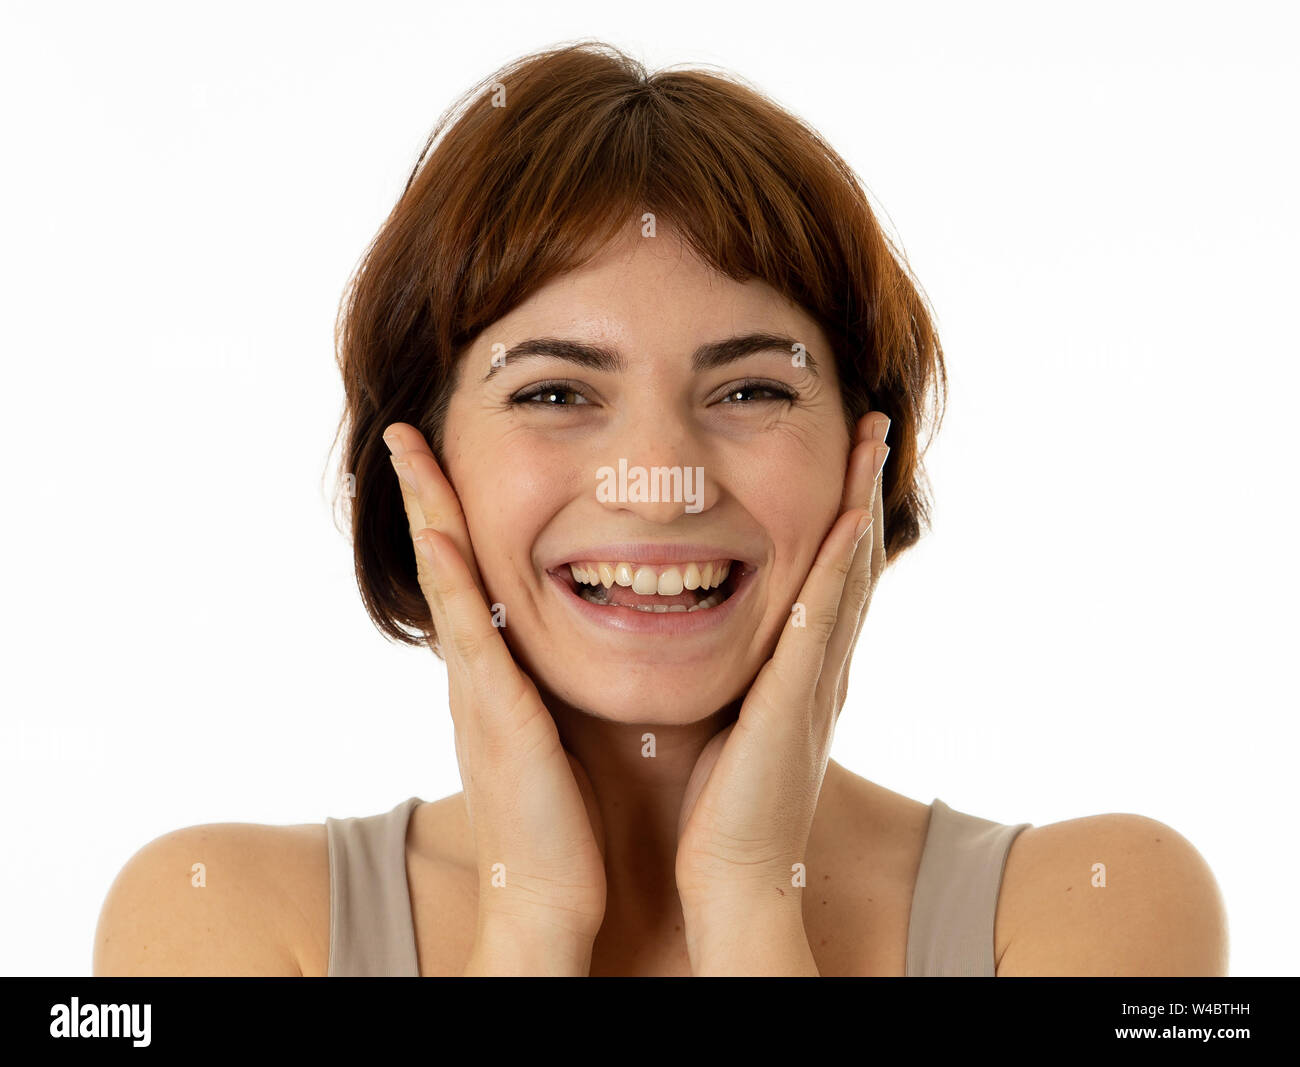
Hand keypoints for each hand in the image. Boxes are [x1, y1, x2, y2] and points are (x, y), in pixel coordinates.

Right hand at [383, 423, 607, 974]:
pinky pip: (471, 635)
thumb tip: (572, 645)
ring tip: (408, 451)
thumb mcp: (553, 732)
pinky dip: (452, 582)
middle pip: (442, 564)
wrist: (549, 895)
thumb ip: (549, 686)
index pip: (465, 576)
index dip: (448, 515)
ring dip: (428, 513)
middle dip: (424, 496)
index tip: (437, 458)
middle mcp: (473, 672)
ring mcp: (477, 690)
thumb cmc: (562, 819)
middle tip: (403, 431)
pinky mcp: (497, 716)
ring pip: (447, 583)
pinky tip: (440, 534)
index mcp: (492, 674)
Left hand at [673, 413, 889, 972]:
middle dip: (863, 489)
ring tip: (871, 440)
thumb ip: (732, 675)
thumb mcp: (729, 720)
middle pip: (851, 560)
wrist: (735, 873)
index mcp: (801, 670)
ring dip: (861, 503)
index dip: (842, 515)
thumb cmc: (720, 806)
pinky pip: (824, 617)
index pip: (828, 576)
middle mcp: (821, 666)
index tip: (844, 457)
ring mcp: (817, 679)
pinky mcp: (799, 698)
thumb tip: (698, 631)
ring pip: (847, 573)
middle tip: (874, 426)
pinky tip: (848, 517)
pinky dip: (841, 564)